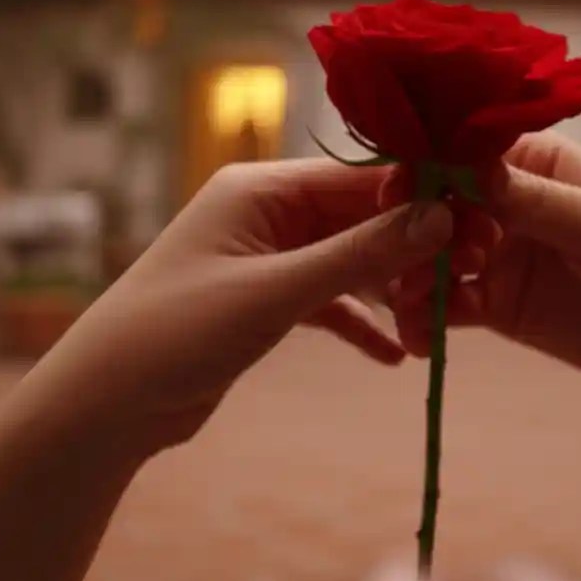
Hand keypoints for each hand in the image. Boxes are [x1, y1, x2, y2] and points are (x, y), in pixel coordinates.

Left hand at [21, 159, 452, 451]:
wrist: (106, 403)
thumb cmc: (175, 333)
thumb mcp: (274, 293)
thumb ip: (357, 256)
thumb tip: (439, 218)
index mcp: (260, 188)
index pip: (359, 177)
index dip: (419, 197)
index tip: (475, 221)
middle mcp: (266, 212)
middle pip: (361, 218)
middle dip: (412, 248)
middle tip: (468, 277)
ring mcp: (266, 257)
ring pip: (350, 262)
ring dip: (390, 290)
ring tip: (436, 319)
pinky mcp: (266, 301)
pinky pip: (329, 302)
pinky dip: (359, 323)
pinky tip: (395, 355)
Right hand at [389, 133, 580, 392]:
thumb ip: (534, 201)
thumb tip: (468, 166)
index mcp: (535, 161)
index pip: (465, 153)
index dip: (429, 169)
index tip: (401, 193)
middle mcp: (508, 202)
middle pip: (438, 206)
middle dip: (417, 230)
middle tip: (416, 260)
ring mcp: (500, 255)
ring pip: (434, 258)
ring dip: (414, 276)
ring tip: (414, 303)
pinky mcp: (499, 306)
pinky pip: (449, 308)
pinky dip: (428, 319)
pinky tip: (420, 337)